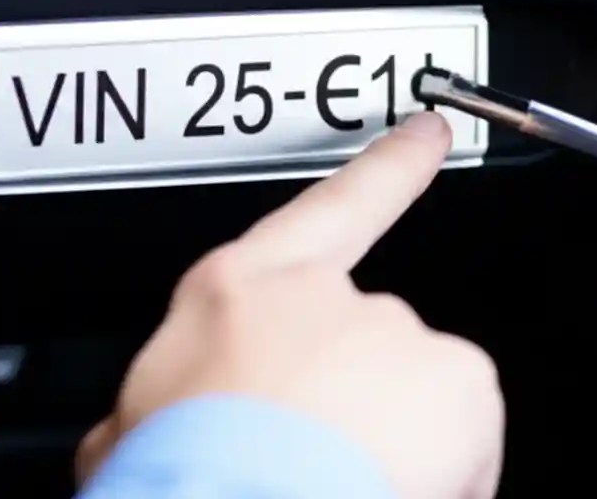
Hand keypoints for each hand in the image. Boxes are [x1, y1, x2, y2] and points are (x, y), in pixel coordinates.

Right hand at [75, 112, 503, 498]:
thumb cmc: (173, 480)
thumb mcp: (131, 432)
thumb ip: (164, 400)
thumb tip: (143, 426)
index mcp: (240, 293)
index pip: (328, 212)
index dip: (387, 170)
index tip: (429, 133)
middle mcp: (327, 297)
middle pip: (364, 340)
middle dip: (352, 399)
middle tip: (312, 462)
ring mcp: (396, 332)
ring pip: (416, 394)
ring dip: (392, 441)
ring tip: (343, 487)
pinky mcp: (456, 379)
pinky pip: (466, 436)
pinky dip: (447, 473)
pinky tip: (397, 493)